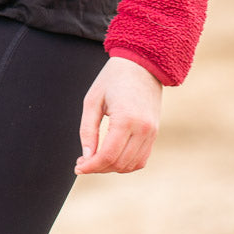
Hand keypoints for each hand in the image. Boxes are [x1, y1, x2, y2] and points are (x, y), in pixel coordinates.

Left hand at [75, 56, 162, 174]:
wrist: (142, 64)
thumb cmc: (112, 79)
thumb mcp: (92, 101)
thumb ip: (88, 131)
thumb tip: (86, 157)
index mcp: (126, 119)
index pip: (108, 155)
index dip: (91, 166)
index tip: (78, 167)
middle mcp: (143, 129)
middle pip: (119, 163)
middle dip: (98, 168)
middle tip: (83, 162)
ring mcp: (152, 132)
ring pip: (131, 165)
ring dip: (112, 168)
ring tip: (95, 159)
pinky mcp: (155, 133)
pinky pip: (141, 159)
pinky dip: (126, 163)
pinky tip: (111, 156)